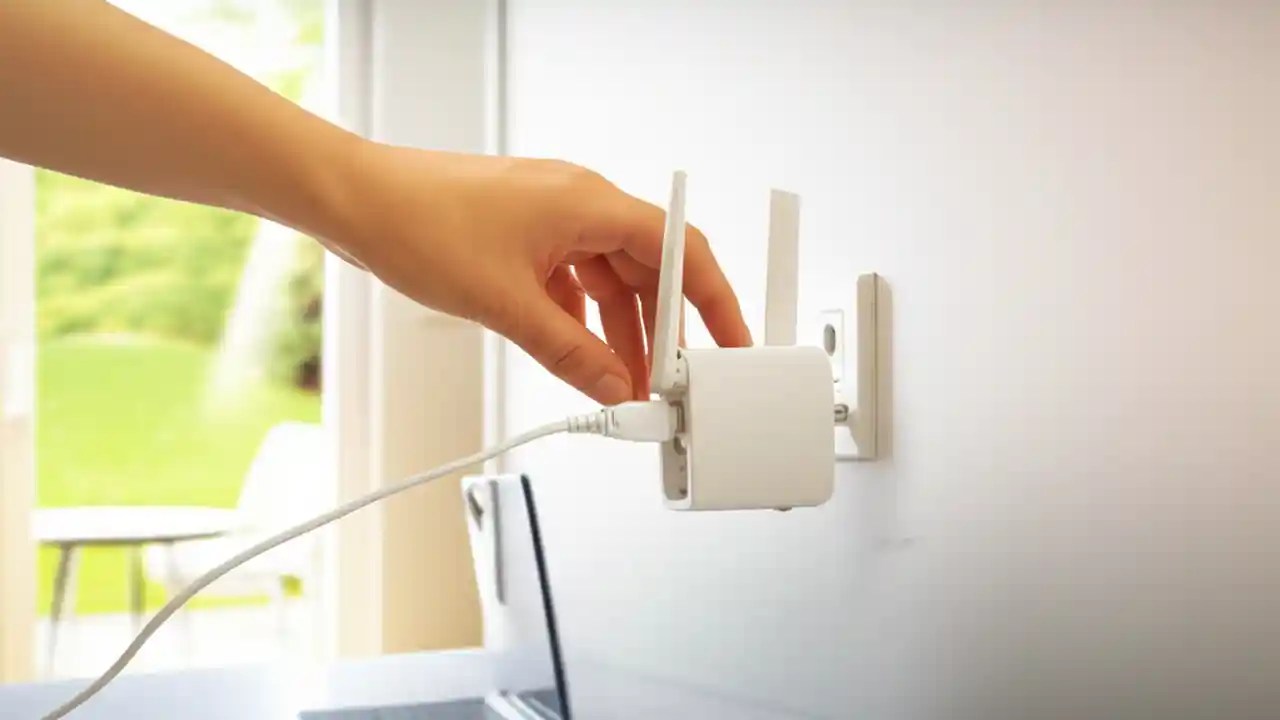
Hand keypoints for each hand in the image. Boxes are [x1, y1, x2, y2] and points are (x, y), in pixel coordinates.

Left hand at [332, 142, 752, 404]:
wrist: (356, 200)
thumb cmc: (418, 222)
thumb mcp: (506, 304)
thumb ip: (569, 352)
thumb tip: (614, 386)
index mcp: (588, 203)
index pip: (679, 251)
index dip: (714, 301)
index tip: (732, 343)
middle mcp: (578, 204)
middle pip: (648, 269)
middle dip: (662, 330)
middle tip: (671, 382)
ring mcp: (551, 218)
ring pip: (610, 279)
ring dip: (620, 330)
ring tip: (624, 382)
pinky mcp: (525, 234)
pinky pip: (575, 279)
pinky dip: (583, 319)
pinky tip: (581, 353)